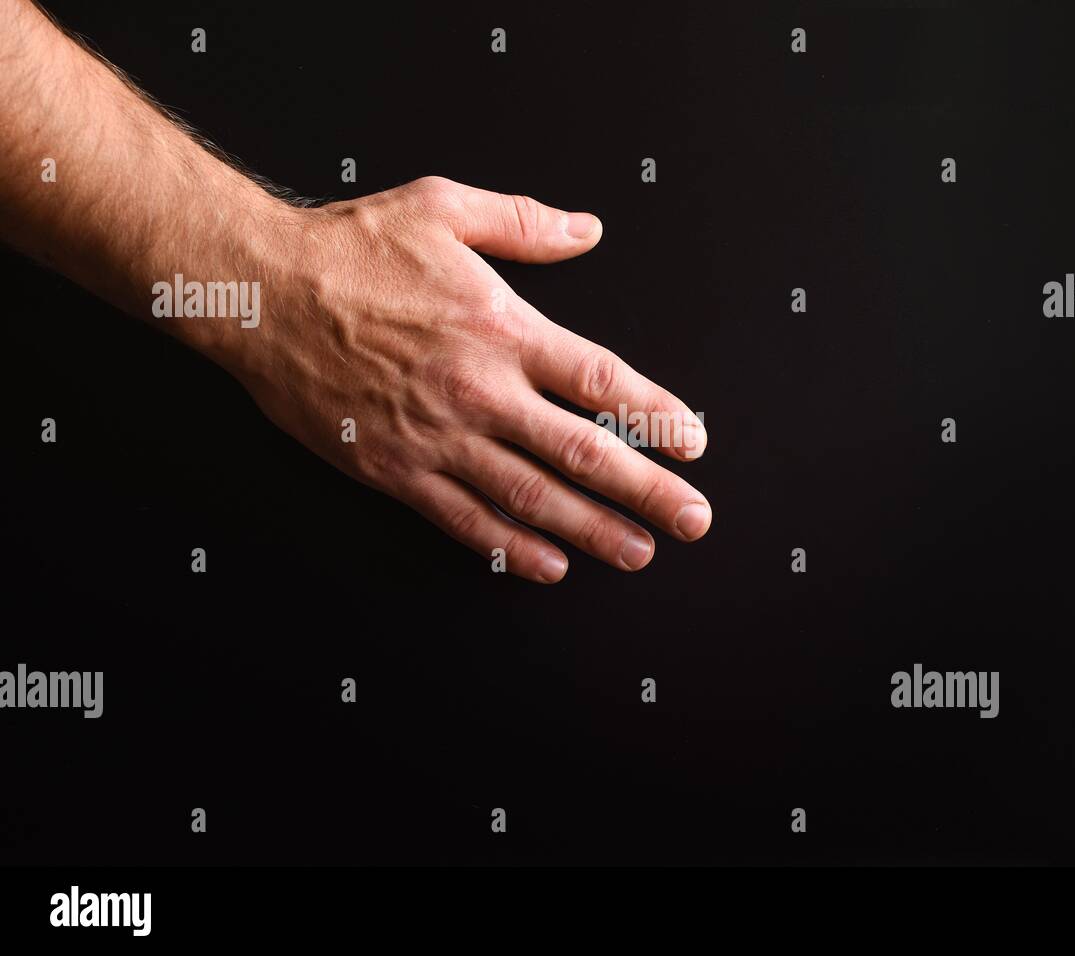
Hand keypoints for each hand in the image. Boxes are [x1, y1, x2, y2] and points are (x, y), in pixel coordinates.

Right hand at [232, 176, 710, 582]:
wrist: (260, 294)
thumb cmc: (349, 249)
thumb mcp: (443, 209)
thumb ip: (524, 224)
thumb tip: (587, 231)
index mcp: (502, 328)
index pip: (601, 382)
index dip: (656, 416)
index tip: (693, 442)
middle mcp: (481, 390)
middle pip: (584, 451)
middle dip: (647, 490)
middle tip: (692, 519)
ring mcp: (439, 437)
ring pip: (533, 496)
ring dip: (593, 530)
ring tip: (638, 553)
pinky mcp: (396, 470)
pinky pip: (464, 519)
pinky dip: (511, 547)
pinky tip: (549, 565)